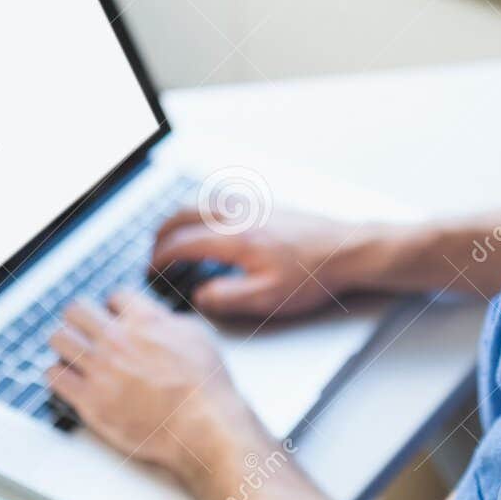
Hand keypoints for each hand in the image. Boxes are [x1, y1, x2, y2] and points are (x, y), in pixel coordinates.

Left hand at [47, 289, 227, 471]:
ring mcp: (100, 369)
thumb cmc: (205, 386)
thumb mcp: (195, 336)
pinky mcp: (89, 399)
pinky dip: (59, 374)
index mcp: (145, 320)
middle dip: (81, 319)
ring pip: (58, 338)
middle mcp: (118, 339)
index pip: (114, 296)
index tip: (116, 320)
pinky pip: (53, 375)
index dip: (116, 309)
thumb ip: (167, 319)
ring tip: (75, 355)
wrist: (202, 426)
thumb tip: (153, 315)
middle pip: (76, 310)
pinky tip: (70, 379)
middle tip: (87, 332)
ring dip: (66, 345)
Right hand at [150, 205, 397, 320]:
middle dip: (163, 232)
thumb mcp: (267, 299)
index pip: (182, 243)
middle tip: (153, 250)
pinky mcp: (268, 205)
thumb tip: (199, 295)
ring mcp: (254, 206)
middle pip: (185, 213)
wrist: (349, 250)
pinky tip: (213, 225)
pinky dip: (205, 211)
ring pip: (204, 202)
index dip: (160, 258)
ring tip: (175, 236)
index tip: (151, 271)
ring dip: (182, 218)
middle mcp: (240, 215)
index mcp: (235, 239)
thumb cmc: (313, 276)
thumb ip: (226, 299)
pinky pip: (224, 200)